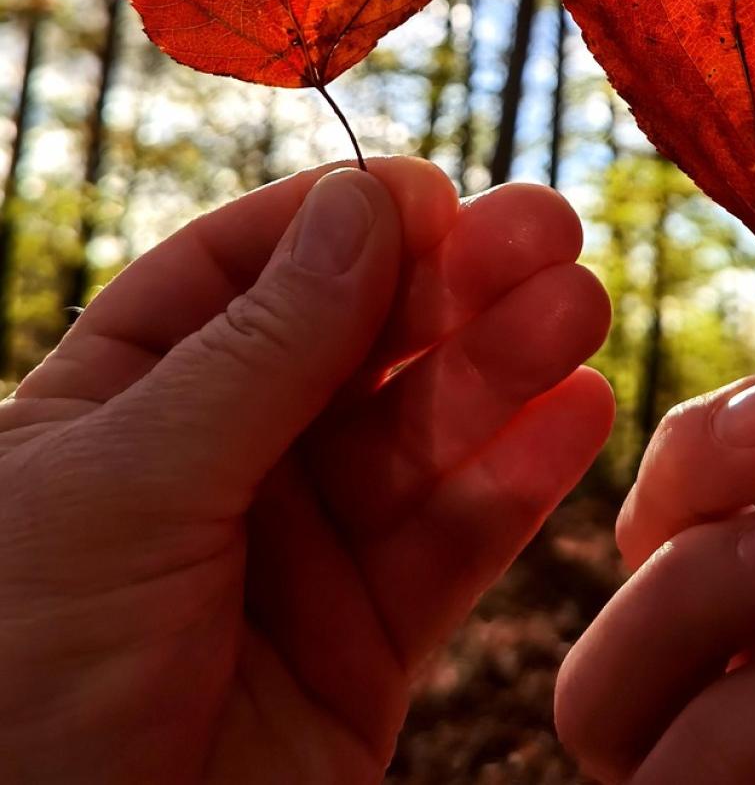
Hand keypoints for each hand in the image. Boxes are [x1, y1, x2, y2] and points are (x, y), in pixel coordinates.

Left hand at [0, 158, 612, 784]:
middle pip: (351, 344)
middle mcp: (214, 463)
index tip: (430, 194)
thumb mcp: (128, 484)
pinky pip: (453, 546)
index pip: (239, 275)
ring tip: (579, 305)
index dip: (337, 225)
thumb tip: (362, 204)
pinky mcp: (364, 647)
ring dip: (504, 365)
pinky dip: (520, 480)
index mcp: (119, 401)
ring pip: (418, 435)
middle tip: (545, 228)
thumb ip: (260, 349)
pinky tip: (579, 413)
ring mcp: (295, 553)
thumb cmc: (21, 679)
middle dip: (448, 284)